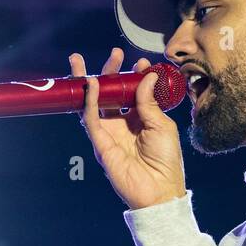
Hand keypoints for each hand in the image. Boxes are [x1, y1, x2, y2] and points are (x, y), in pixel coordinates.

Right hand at [69, 48, 186, 211]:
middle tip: (113, 54)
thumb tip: (146, 77)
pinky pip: (90, 118)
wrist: (158, 191)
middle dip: (109, 72)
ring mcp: (110, 132)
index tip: (141, 63)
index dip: (134, 76)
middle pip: (110, 93)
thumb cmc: (166, 162)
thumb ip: (150, 102)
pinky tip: (90, 84)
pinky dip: (88, 101)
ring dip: (86, 81)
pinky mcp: (100, 143)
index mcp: (141, 119)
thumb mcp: (162, 126)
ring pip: (93, 102)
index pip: (133, 92)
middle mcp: (123, 124)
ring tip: (79, 61)